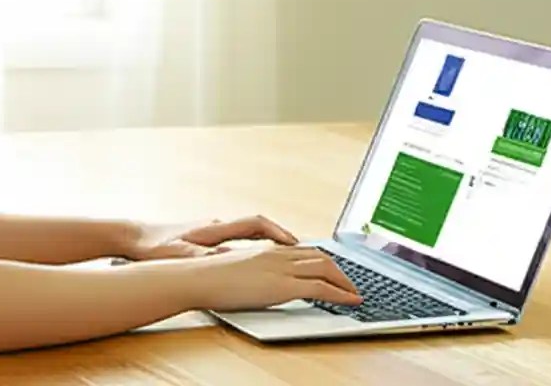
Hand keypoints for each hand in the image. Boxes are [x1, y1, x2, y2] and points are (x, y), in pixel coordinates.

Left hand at [124, 215, 299, 260]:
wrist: (132, 237)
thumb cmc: (153, 246)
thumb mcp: (180, 255)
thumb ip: (204, 258)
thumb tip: (226, 262)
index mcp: (215, 229)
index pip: (256, 224)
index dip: (279, 233)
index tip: (296, 244)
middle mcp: (217, 227)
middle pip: (258, 228)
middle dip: (280, 239)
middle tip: (302, 252)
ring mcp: (210, 233)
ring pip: (248, 236)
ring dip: (267, 245)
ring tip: (284, 259)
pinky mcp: (203, 240)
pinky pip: (236, 242)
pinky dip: (250, 251)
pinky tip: (252, 264)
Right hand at [190, 246, 361, 310]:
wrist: (196, 277)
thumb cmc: (206, 278)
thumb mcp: (233, 270)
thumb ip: (250, 272)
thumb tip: (256, 282)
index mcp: (265, 250)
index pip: (303, 251)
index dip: (322, 260)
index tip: (332, 270)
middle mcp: (277, 254)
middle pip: (319, 256)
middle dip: (338, 270)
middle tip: (349, 283)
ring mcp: (281, 268)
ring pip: (325, 267)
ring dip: (344, 280)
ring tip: (354, 293)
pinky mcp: (282, 285)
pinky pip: (321, 287)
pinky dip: (340, 293)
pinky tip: (350, 300)